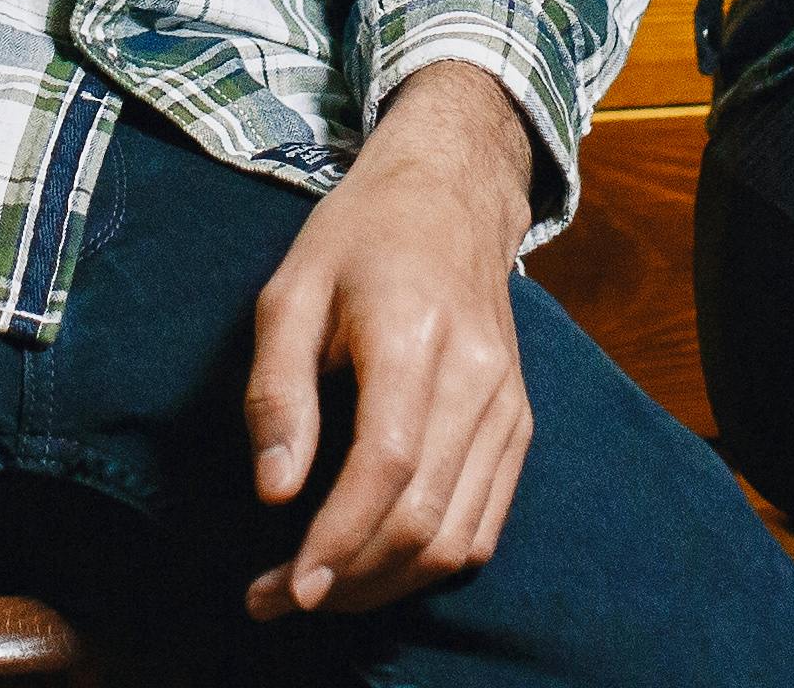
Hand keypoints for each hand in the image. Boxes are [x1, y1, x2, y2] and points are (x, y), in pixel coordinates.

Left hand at [242, 63, 539, 619]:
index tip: (286, 586)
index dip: (337, 538)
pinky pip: (486, 524)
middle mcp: (477, 377)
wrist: (453, 195)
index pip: (387, 464)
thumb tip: (275, 492)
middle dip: (348, 579)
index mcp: (415, 333)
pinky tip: (377, 567)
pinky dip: (432, 564)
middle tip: (276, 598)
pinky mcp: (518, 424)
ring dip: (386, 584)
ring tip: (320, 591)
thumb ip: (278, 391)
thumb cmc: (360, 238)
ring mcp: (508, 406)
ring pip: (459, 536)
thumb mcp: (290, 291)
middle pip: (424, 516)